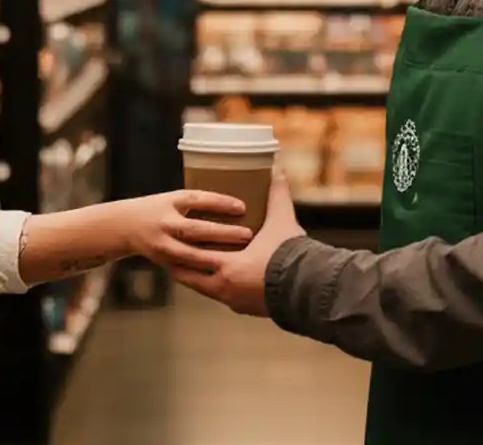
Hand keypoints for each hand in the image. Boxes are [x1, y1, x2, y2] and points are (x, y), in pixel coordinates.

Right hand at [123, 190, 254, 271]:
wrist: (125, 226)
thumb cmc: (158, 209)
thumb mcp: (175, 199)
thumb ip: (200, 202)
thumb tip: (235, 203)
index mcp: (171, 202)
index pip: (197, 199)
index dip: (220, 203)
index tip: (242, 207)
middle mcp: (166, 223)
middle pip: (196, 229)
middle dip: (223, 232)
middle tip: (248, 234)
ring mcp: (164, 245)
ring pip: (192, 254)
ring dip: (216, 256)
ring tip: (239, 257)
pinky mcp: (164, 262)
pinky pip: (187, 269)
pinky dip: (204, 271)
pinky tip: (223, 273)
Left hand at [167, 172, 305, 316]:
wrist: (311, 289)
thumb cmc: (292, 255)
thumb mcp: (282, 221)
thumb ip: (276, 196)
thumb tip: (280, 172)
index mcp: (227, 266)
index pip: (192, 256)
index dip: (179, 247)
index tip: (171, 240)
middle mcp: (225, 288)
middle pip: (192, 279)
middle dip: (182, 267)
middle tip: (172, 255)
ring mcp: (235, 302)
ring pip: (206, 291)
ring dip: (199, 279)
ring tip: (194, 267)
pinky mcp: (246, 311)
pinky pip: (224, 299)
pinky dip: (218, 290)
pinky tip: (220, 282)